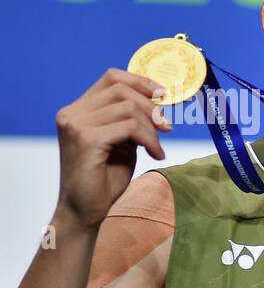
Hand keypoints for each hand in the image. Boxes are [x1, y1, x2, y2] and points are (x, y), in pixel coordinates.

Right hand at [54, 68, 168, 228]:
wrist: (84, 209)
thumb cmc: (103, 178)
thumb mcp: (121, 142)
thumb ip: (130, 120)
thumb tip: (157, 102)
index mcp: (78, 110)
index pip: (111, 78)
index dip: (141, 82)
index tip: (163, 95)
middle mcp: (72, 113)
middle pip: (121, 89)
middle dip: (151, 107)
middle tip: (166, 127)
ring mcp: (76, 125)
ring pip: (128, 108)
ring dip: (151, 128)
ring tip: (157, 147)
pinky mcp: (87, 139)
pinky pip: (130, 127)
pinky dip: (149, 140)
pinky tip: (155, 155)